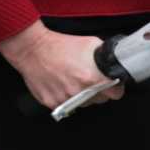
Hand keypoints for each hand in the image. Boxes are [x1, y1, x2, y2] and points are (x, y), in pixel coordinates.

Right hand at [0, 22, 118, 109]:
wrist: (32, 49)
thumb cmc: (60, 45)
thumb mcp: (91, 44)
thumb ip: (107, 57)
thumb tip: (116, 64)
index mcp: (91, 78)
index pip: (115, 94)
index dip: (115, 89)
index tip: (112, 85)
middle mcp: (78, 92)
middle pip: (99, 100)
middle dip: (98, 91)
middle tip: (89, 79)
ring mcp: (64, 99)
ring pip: (83, 104)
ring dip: (82, 96)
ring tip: (73, 80)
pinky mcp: (51, 102)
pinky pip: (66, 106)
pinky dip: (66, 98)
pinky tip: (62, 84)